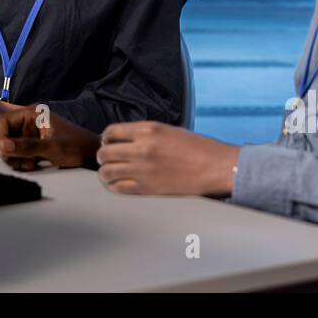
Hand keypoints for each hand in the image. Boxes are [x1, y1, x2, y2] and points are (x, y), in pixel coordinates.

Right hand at [0, 106, 99, 170]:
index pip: (2, 121)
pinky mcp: (31, 145)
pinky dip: (18, 161)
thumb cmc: (77, 146)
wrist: (92, 155)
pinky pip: (15, 152)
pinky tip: (31, 166)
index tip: (6, 151)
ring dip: (12, 158)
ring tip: (29, 166)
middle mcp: (27, 122)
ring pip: (7, 145)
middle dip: (6, 150)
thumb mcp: (53, 147)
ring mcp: (28, 134)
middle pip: (2, 134)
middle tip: (21, 163)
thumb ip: (27, 146)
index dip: (0, 136)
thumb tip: (3, 147)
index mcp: (32, 113)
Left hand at [96, 121, 240, 195]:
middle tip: (107, 159)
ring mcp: (142, 169)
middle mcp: (141, 148)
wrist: (214, 166)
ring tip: (109, 172)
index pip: (111, 132)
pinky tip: (118, 184)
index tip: (108, 142)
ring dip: (105, 172)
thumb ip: (144, 133)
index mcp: (147, 129)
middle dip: (103, 156)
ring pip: (107, 171)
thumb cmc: (196, 147)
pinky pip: (119, 188)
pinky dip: (114, 186)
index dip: (106, 138)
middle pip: (105, 152)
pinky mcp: (147, 188)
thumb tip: (125, 139)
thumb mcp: (168, 130)